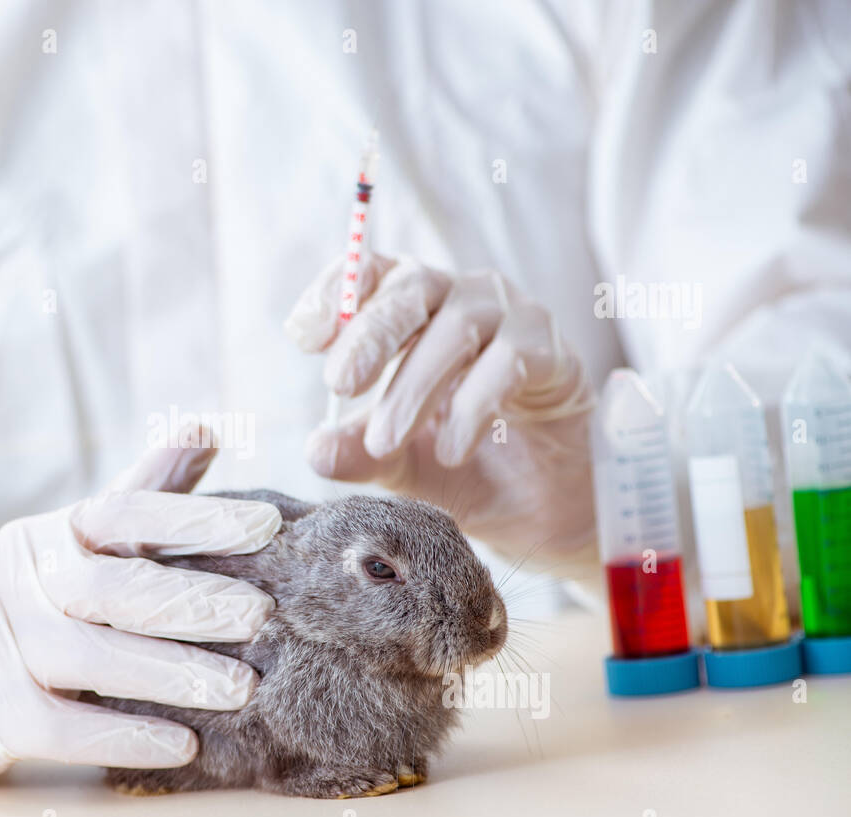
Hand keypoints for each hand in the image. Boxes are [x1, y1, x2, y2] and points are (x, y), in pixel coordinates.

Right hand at [0, 447, 279, 780]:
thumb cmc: (29, 602)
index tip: (268, 527)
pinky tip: (182, 744)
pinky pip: (60, 727)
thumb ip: (143, 495)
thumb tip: (206, 427)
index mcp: (53, 533)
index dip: (196, 518)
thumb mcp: (76, 544)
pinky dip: (123, 735)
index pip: (126, 513)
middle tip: (261, 614)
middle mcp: (21, 579)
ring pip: (89, 656)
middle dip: (191, 600)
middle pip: (110, 586)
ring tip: (241, 688)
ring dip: (169, 672)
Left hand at [285, 252, 595, 559]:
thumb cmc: (459, 461)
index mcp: (412, 309)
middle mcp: (460, 298)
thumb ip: (356, 452)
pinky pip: (509, 362)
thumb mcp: (395, 462)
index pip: (370, 273)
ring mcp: (511, 318)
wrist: (536, 504)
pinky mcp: (552, 351)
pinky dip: (473, 407)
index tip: (304, 336)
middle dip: (370, 334)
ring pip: (458, 326)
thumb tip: (315, 451)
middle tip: (339, 385)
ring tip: (386, 442)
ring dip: (415, 385)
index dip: (335, 293)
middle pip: (412, 288)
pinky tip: (450, 450)